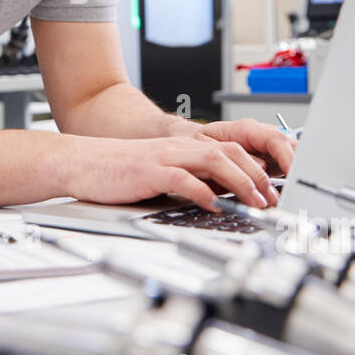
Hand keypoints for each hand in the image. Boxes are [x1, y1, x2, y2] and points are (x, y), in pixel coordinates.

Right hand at [68, 134, 279, 210]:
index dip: (256, 169)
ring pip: (214, 161)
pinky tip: (213, 205)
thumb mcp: (160, 173)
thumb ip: (188, 179)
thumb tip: (216, 197)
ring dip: (240, 182)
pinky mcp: (150, 172)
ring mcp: (165, 158)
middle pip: (230, 153)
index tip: (271, 191)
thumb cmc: (118, 172)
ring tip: (254, 203)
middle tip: (272, 200)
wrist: (82, 163)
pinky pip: (183, 179)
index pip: (231, 151)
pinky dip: (203, 192)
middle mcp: (179, 149)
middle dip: (257, 176)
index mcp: (183, 149)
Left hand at [187, 118, 296, 190]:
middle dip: (296, 168)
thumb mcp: (206, 149)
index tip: (293, 173)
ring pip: (290, 157)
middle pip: (289, 147)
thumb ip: (232, 157)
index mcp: (246, 129)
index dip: (288, 156)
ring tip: (293, 195)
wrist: (192, 142)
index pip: (275, 139)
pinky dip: (287, 181)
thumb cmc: (198, 143)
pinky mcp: (267, 160)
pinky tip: (286, 193)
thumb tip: (259, 168)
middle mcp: (259, 136)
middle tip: (297, 189)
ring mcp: (265, 148)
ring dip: (293, 176)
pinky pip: (283, 168)